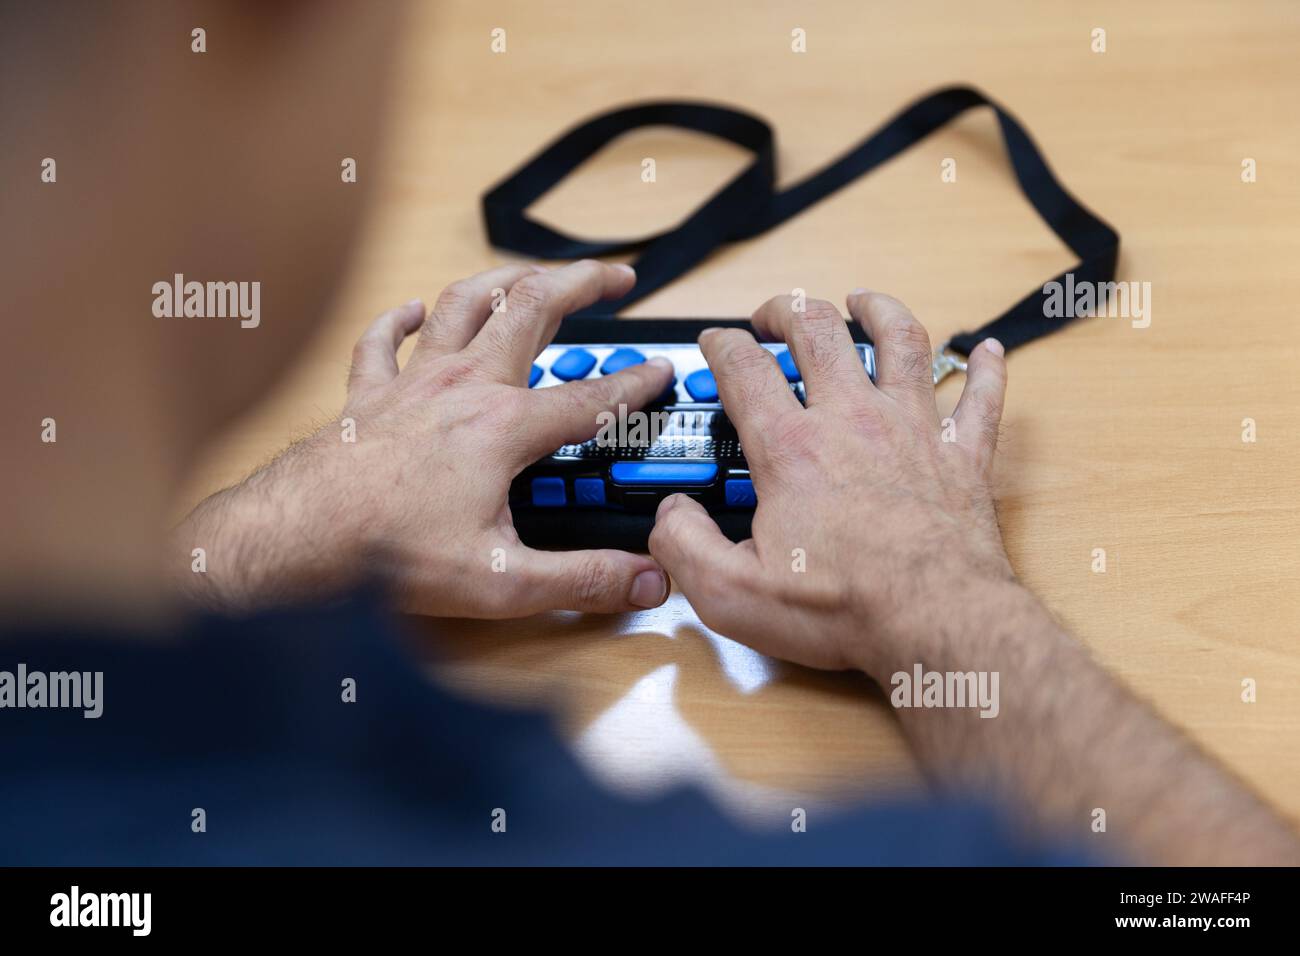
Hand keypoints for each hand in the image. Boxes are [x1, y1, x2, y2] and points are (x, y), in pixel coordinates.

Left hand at [176, 261, 673, 615]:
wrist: (296, 539)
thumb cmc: (386, 551)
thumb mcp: (503, 580)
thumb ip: (582, 579)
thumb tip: (642, 581)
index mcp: (503, 428)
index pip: (590, 397)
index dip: (636, 382)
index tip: (660, 370)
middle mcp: (462, 388)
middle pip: (532, 310)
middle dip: (582, 283)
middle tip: (614, 275)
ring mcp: (412, 383)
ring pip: (465, 303)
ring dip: (506, 279)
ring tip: (534, 272)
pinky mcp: (368, 394)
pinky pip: (384, 338)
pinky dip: (403, 317)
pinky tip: (417, 307)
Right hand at [648, 291, 1015, 676]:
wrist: (936, 623)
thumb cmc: (846, 609)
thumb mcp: (733, 594)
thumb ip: (685, 546)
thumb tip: (671, 514)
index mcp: (793, 450)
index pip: (745, 370)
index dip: (722, 345)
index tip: (717, 341)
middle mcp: (854, 422)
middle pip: (819, 332)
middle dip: (789, 310)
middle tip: (774, 315)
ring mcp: (915, 430)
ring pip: (902, 341)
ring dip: (880, 310)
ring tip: (863, 300)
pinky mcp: (964, 456)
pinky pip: (982, 397)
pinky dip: (986, 369)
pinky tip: (987, 350)